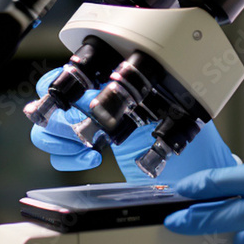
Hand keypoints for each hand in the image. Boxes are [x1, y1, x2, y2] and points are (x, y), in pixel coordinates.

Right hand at [29, 68, 237, 180]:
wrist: (195, 173)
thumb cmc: (192, 137)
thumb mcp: (169, 112)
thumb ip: (135, 99)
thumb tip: (101, 94)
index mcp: (118, 77)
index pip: (73, 71)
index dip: (63, 84)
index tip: (74, 104)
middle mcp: (100, 97)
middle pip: (50, 97)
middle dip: (57, 116)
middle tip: (79, 132)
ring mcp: (92, 123)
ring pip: (47, 125)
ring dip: (57, 138)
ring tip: (85, 148)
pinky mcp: (90, 149)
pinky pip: (59, 152)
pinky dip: (65, 157)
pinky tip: (89, 159)